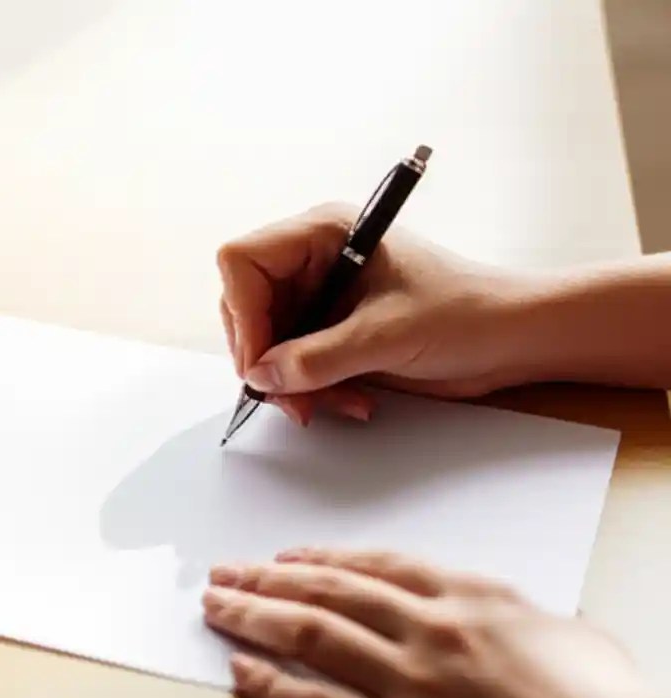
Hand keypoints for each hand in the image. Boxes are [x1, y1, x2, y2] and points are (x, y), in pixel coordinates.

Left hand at [202, 549, 664, 697]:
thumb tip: (499, 610)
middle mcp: (431, 634)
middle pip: (328, 591)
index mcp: (473, 601)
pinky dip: (270, 684)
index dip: (322, 558)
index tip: (287, 556)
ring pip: (308, 635)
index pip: (378, 566)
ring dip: (252, 615)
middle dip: (268, 578)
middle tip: (225, 570)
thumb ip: (516, 615)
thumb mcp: (575, 640)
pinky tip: (242, 667)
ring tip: (215, 604)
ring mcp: (408, 687)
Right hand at [217, 203, 534, 424]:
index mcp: (325, 232)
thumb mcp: (387, 336)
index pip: (243, 262)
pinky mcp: (332, 329)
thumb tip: (262, 376)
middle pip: (247, 307)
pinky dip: (313, 389)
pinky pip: (294, 363)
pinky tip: (350, 399)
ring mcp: (321, 296)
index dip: (243, 314)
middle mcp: (315, 259)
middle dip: (267, 358)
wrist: (514, 339)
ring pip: (268, 344)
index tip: (261, 362)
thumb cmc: (468, 313)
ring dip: (294, 383)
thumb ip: (318, 358)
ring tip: (333, 403)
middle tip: (292, 397)